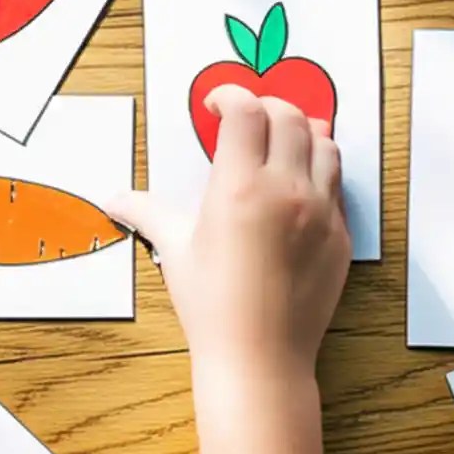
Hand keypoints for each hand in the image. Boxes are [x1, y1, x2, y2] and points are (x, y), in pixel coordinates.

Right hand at [108, 84, 350, 375]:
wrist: (259, 357)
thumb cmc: (212, 305)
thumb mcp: (174, 249)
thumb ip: (145, 212)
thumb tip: (113, 199)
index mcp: (240, 187)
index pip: (246, 111)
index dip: (230, 95)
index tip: (216, 104)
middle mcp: (286, 190)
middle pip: (289, 116)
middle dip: (264, 107)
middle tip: (244, 119)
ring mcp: (320, 212)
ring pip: (325, 142)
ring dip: (300, 131)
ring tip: (277, 142)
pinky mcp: (340, 235)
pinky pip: (337, 184)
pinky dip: (318, 168)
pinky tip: (297, 184)